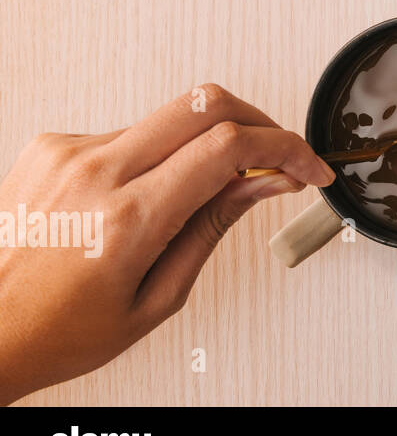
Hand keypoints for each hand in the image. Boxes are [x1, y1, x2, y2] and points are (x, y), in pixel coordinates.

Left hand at [0, 85, 334, 404]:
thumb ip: (213, 227)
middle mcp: (95, 173)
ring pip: (168, 117)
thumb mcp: (156, 298)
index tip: (307, 167)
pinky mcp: (51, 145)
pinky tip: (145, 195)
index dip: (285, 149)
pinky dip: (156, 155)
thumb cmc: (57, 332)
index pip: (228, 146)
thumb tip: (262, 183)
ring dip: (204, 143)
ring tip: (200, 193)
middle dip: (258, 122)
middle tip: (277, 155)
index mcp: (127, 220)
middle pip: (204, 103)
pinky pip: (128, 132)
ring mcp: (68, 152)